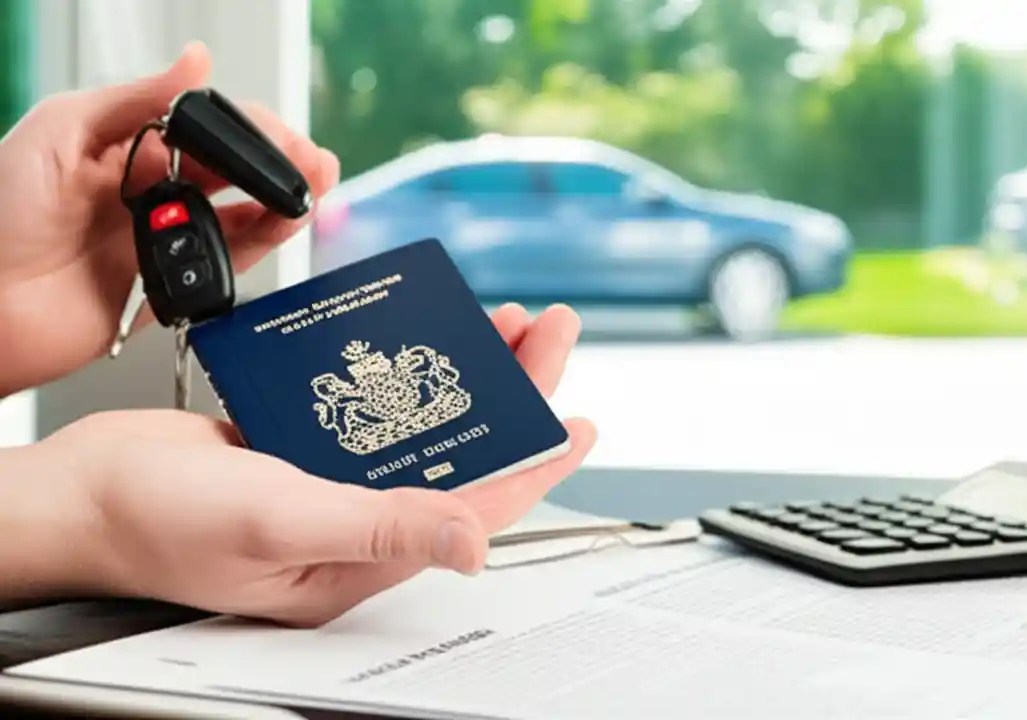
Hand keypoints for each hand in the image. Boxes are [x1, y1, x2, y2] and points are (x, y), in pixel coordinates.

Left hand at [0, 42, 339, 395]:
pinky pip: (230, 264)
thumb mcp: (59, 133)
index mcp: (125, 147)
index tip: (280, 135)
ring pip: (243, 215)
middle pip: (235, 170)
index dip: (250, 129)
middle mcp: (151, 191)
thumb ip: (134, 101)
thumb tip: (196, 61)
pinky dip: (263, 244)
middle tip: (314, 166)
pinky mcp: (173, 288)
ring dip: (283, 202)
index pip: (207, 128)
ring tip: (313, 193)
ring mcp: (164, 240)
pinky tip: (284, 226)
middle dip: (281, 162)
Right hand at [0, 304, 594, 625]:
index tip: (582, 421)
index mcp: (361, 556)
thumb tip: (474, 542)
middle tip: (551, 331)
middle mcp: (356, 520)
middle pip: (462, 453)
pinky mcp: (299, 445)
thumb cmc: (155, 522)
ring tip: (504, 325)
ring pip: (422, 423)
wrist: (78, 489)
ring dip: (466, 373)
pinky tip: (420, 337)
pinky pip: (370, 406)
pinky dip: (400, 369)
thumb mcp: (277, 521)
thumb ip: (378, 527)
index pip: (477, 507)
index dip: (537, 463)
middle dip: (515, 393)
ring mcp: (329, 479)